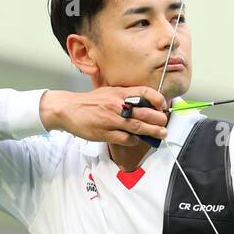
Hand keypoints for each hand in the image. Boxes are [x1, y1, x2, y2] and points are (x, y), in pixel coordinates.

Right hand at [40, 86, 168, 145]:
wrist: (67, 109)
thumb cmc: (89, 102)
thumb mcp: (108, 93)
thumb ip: (125, 97)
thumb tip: (144, 104)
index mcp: (119, 93)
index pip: (145, 92)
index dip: (158, 99)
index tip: (162, 105)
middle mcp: (117, 105)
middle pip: (145, 112)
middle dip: (159, 118)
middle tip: (165, 122)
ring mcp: (112, 120)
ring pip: (138, 126)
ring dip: (153, 131)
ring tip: (162, 133)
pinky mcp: (105, 133)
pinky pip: (126, 138)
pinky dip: (134, 140)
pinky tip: (136, 139)